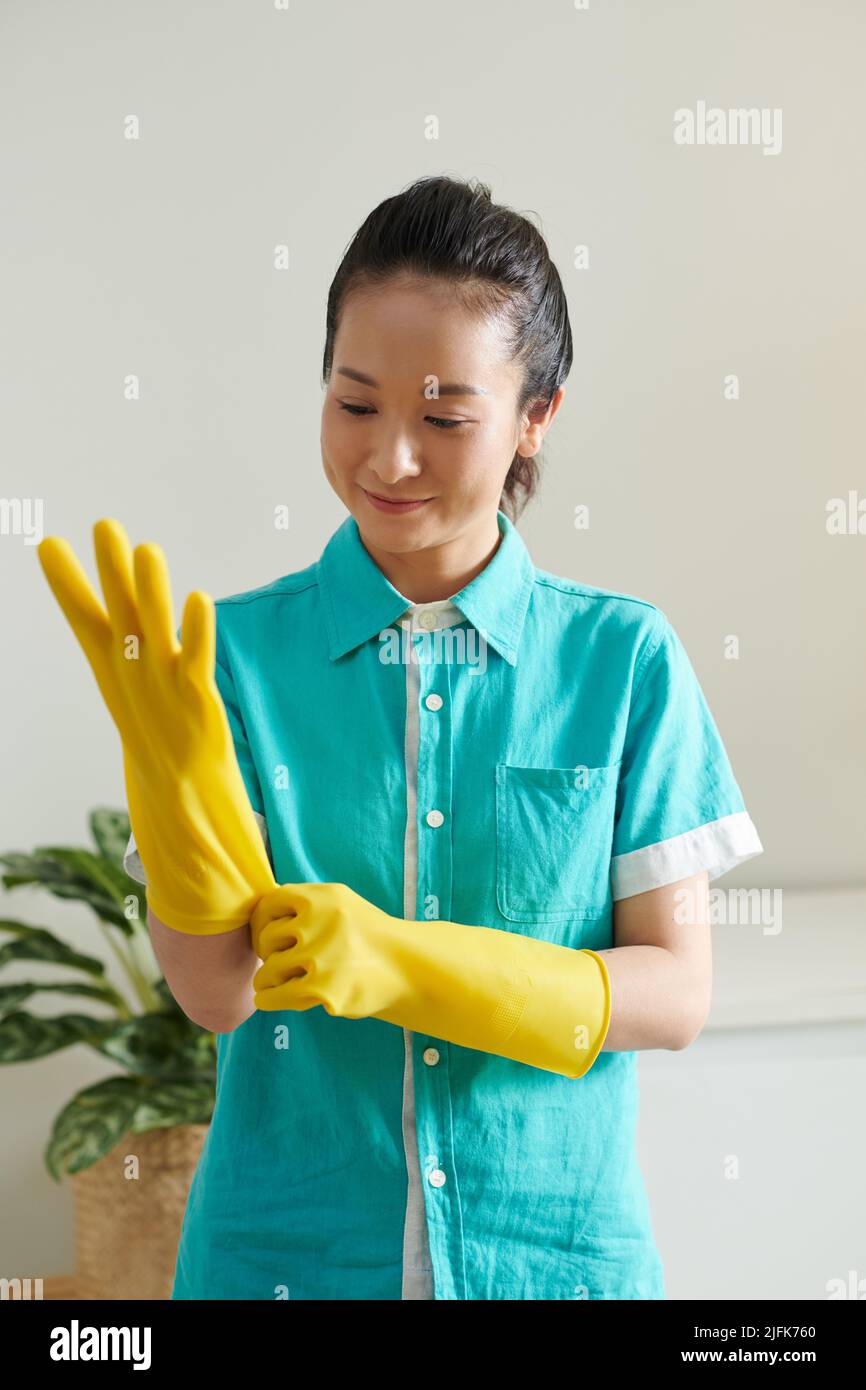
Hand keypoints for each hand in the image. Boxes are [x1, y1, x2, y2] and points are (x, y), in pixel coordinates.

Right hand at [37, 518, 276, 933]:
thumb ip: (121, 650)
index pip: (86, 624)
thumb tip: (117, 622)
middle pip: (118, 619)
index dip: (69, 585)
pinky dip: (197, 635)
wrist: (183, 809)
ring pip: (155, 635)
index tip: (47, 545)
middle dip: (108, 573)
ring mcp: (165, 694)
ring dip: (150, 594)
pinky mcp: (200, 706)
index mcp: (115, 677)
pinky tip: (200, 601)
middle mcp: (134, 682)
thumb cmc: (160, 742)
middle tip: (102, 525)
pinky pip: (197, 665)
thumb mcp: (133, 694)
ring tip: (146, 550)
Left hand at [251, 882, 406, 1016]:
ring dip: (266, 979)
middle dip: (269, 953)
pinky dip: (268, 999)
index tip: (269, 937)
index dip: (263, 922)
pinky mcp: (321, 989)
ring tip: (276, 983)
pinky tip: (270, 998)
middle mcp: (318, 923)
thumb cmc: (369, 937)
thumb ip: (306, 902)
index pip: (269, 904)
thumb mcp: (342, 903)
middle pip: (267, 939)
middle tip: (281, 962)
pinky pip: (275, 995)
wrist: (407, 968)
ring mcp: (319, 957)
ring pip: (268, 970)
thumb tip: (260, 911)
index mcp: (322, 898)